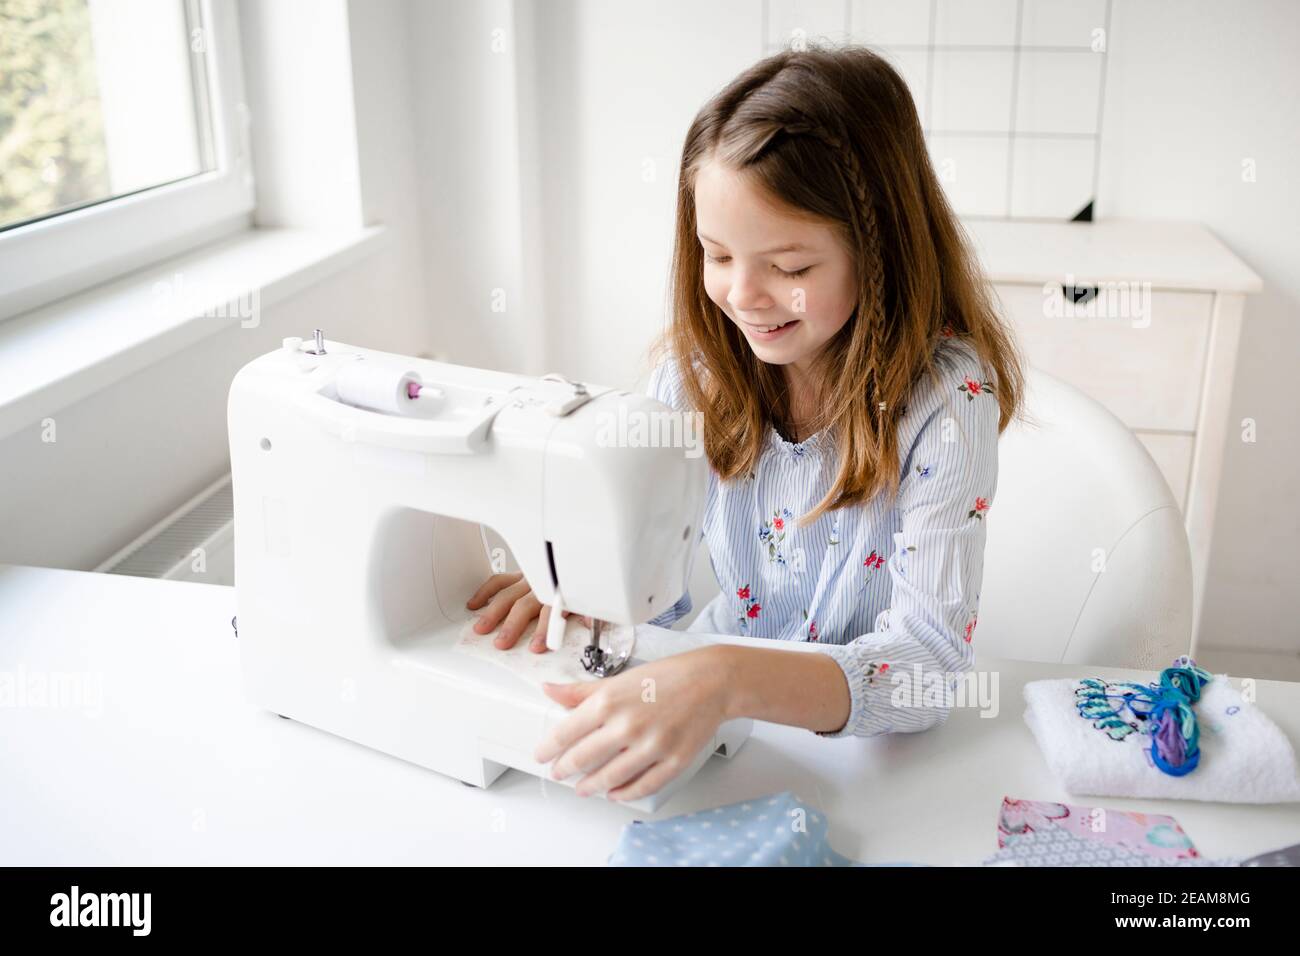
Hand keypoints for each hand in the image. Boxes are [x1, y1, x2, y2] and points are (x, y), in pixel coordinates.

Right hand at [465, 571, 589, 652]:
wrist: (581, 557)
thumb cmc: (583, 583)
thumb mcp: (596, 599)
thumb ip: (595, 611)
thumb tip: (590, 621)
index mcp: (562, 592)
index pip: (552, 611)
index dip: (545, 629)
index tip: (538, 646)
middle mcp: (543, 585)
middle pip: (526, 604)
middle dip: (513, 624)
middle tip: (503, 642)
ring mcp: (529, 579)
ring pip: (509, 593)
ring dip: (494, 611)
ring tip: (483, 628)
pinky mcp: (520, 575)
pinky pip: (500, 580)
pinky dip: (486, 591)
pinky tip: (475, 604)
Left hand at [534, 647, 732, 801]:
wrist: (711, 681)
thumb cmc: (667, 677)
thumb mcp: (619, 678)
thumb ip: (581, 691)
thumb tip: (549, 690)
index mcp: (609, 701)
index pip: (566, 732)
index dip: (549, 749)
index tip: (541, 756)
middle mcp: (627, 725)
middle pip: (583, 759)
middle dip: (565, 769)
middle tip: (559, 772)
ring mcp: (651, 746)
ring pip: (610, 778)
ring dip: (591, 786)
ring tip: (583, 787)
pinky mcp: (673, 761)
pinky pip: (642, 786)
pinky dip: (624, 794)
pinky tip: (615, 793)